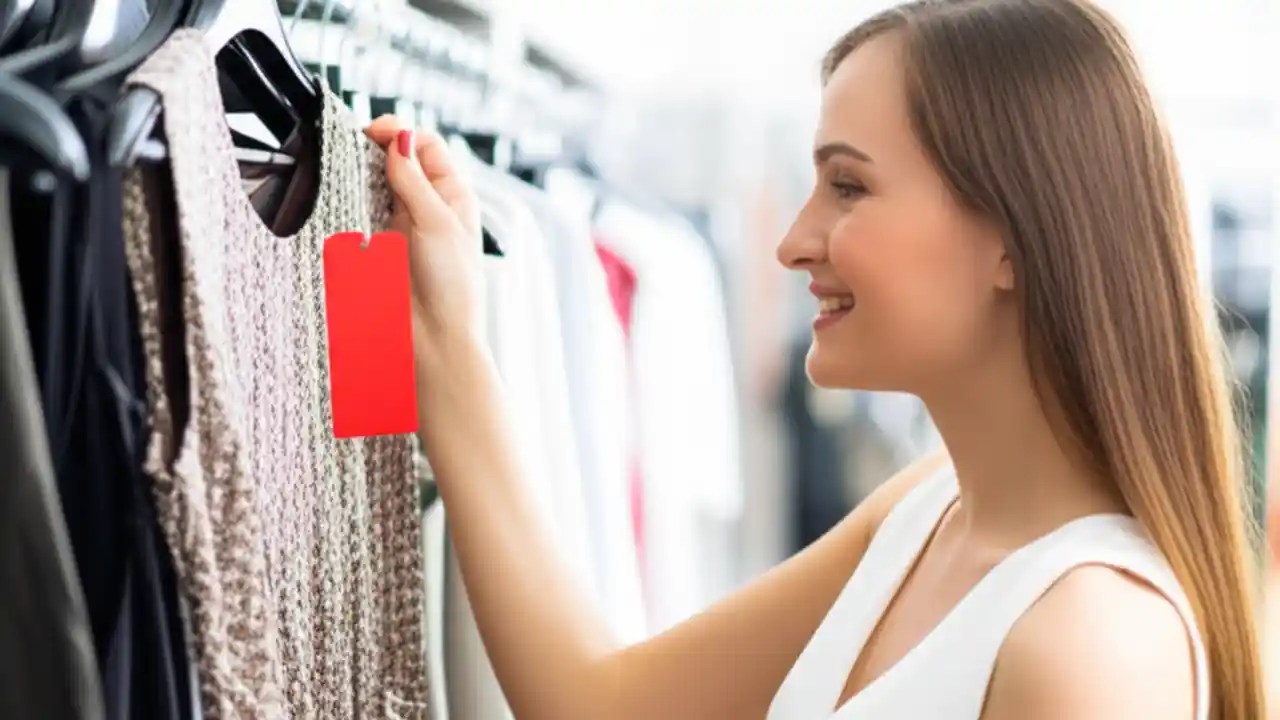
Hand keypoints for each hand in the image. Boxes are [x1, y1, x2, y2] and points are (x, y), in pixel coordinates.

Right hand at [364, 116, 486, 361]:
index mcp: (452, 196)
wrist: (434, 337)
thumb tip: (400, 139)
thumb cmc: (452, 286)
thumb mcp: (437, 224)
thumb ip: (414, 181)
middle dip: (376, 147)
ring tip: (344, 165)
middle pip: (398, 160)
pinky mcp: (378, 244)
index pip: (425, 146)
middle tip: (353, 144)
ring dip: (361, 171)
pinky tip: (341, 192)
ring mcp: (401, 224)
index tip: (375, 131)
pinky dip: (350, 198)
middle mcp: (427, 206)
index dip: (401, 132)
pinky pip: (360, 211)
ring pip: (375, 183)